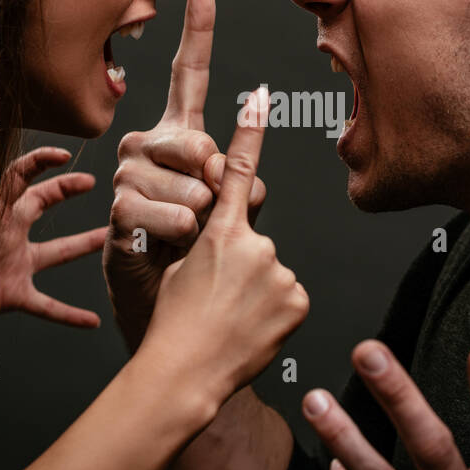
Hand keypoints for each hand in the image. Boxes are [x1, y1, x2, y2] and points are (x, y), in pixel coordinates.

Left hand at [0, 147, 109, 330]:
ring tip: (112, 239)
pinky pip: (47, 305)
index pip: (16, 177)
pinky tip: (92, 322)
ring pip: (58, 253)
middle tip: (91, 181)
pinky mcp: (11, 294)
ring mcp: (12, 264)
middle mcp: (5, 233)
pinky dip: (69, 315)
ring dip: (86, 245)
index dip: (39, 161)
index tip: (64, 155)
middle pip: (41, 202)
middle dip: (66, 188)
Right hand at [103, 0, 265, 349]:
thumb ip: (241, 181)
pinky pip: (165, 214)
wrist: (166, 312)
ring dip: (201, 222)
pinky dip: (177, 239)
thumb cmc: (202, 258)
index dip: (198, 33)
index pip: (186, 77)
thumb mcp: (234, 213)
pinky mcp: (116, 212)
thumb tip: (225, 163)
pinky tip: (166, 251)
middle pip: (197, 142)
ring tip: (186, 240)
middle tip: (207, 216)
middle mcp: (146, 146)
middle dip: (216, 184)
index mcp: (179, 137)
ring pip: (187, 185)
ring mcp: (126, 177)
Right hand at [137, 87, 307, 409]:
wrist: (186, 374)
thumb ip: (209, 238)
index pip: (238, 171)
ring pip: (272, 270)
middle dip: (242, 263)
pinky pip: (288, 296)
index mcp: (218, 230)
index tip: (262, 96)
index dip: (249, 132)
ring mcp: (278, 271)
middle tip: (219, 297)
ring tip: (231, 318)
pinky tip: (250, 329)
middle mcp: (254, 244)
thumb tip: (230, 228)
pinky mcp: (298, 299)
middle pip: (256, 239)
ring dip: (257, 291)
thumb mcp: (178, 265)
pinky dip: (273, 312)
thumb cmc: (172, 321)